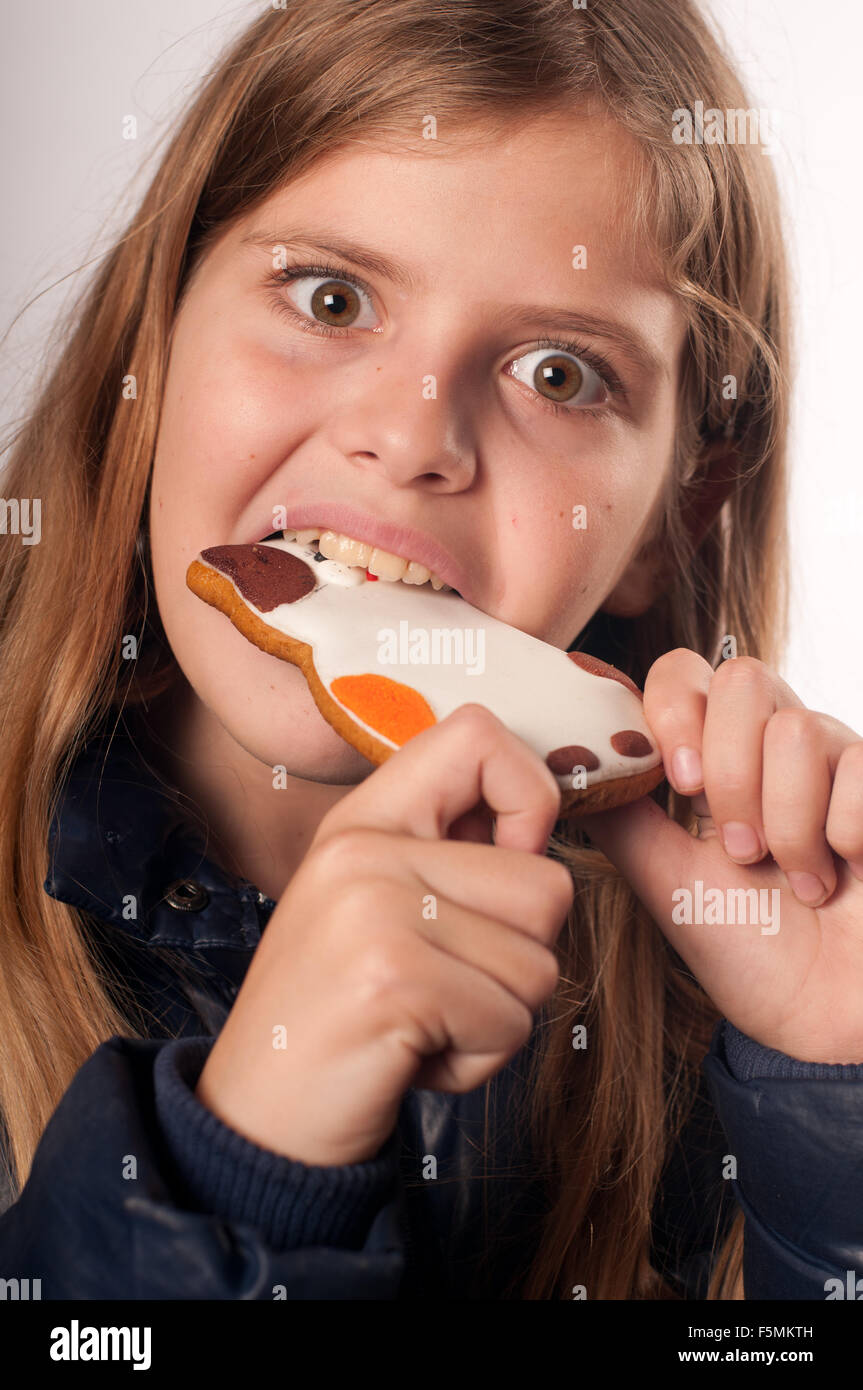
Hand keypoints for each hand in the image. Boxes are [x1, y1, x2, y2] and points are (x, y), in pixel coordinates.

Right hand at [195, 705, 572, 1165]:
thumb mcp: (376, 905)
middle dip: (519, 959)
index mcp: (365, 821)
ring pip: (540, 963)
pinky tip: (411, 1055)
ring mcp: (376, 910)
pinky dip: (477, 1060)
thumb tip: (542, 827)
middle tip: (441, 985)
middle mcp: (366, 849)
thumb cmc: (338, 1013)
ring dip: (498, 1015)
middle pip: (547, 885)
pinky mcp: (394, 979)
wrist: (258, 1116)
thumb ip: (449, 856)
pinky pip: (511, 1023)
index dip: (529, 798)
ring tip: (422, 1019)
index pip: (479, 735)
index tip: (506, 861)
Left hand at [581, 651, 862, 1063]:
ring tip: (795, 882)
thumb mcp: (668, 884)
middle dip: (730, 773)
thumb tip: (571, 762)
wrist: (828, 1020)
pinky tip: (844, 874)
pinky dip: (841, 836)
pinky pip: (859, 767)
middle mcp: (780, 746)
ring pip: (797, 730)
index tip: (677, 783)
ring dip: (786, 825)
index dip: (674, 710)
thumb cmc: (755, 957)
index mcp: (720, 759)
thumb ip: (624, 818)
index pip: (685, 671)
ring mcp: (841, 763)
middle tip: (739, 850)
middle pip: (742, 678)